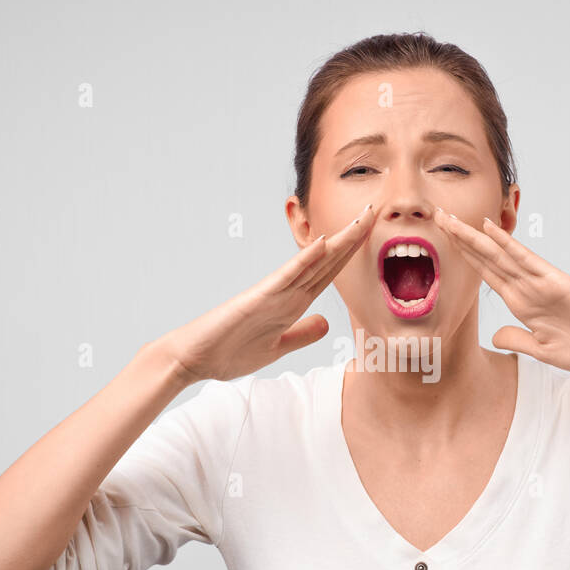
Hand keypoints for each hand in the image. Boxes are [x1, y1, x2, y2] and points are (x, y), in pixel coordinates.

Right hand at [158, 204, 375, 382]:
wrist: (195, 358)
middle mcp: (287, 292)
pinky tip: (323, 244)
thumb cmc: (229, 352)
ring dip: (339, 241)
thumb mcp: (277, 347)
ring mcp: (274, 292)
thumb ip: (302, 334)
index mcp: (293, 303)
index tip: (371, 234)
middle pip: (327, 261)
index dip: (351, 254)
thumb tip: (326, 323)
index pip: (329, 273)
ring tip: (361, 218)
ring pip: (313, 262)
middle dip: (352, 238)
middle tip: (375, 210)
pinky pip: (287, 276)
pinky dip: (305, 259)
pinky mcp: (259, 297)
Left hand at [432, 206, 569, 378]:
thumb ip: (517, 340)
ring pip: (499, 253)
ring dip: (473, 236)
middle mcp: (527, 287)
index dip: (463, 255)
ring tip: (449, 217)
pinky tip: (489, 229)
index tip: (442, 240)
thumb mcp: (542, 351)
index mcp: (521, 303)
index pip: (486, 272)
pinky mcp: (557, 281)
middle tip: (436, 216)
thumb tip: (494, 335)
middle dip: (460, 238)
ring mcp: (540, 282)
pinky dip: (507, 243)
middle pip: (486, 257)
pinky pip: (526, 259)